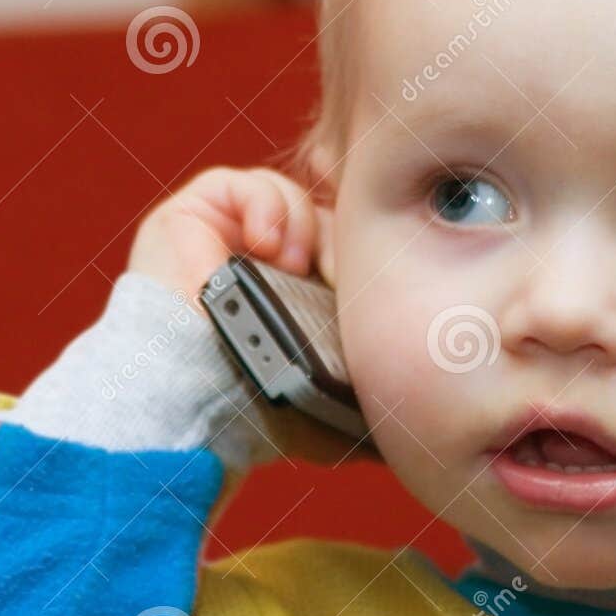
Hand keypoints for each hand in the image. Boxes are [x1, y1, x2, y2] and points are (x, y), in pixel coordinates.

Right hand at [126, 167, 360, 465]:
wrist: (195, 403)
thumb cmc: (250, 411)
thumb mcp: (325, 402)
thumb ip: (367, 403)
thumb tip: (424, 431)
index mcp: (293, 294)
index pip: (342, 250)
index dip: (360, 255)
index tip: (375, 279)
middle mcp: (259, 260)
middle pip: (321, 220)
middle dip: (338, 242)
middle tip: (340, 273)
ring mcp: (223, 235)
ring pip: (290, 200)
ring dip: (304, 226)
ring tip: (297, 262)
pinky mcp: (191, 216)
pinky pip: (243, 184)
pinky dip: (267, 207)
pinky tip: (269, 244)